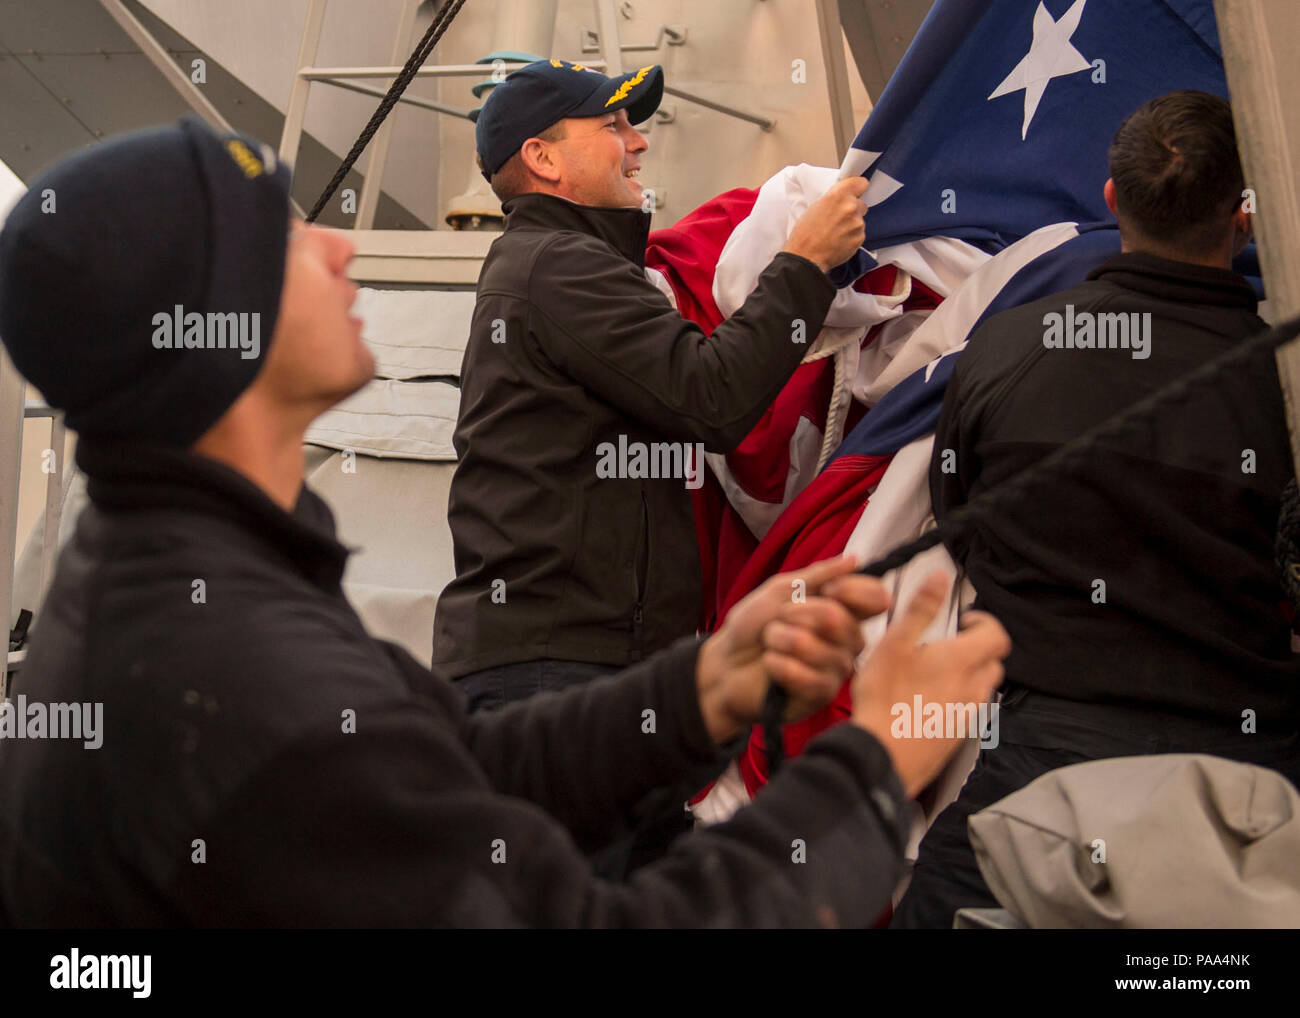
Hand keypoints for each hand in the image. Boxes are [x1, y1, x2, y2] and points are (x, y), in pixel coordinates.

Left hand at [695, 554, 890, 743]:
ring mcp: (836, 669)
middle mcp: (847, 641)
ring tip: (769, 644)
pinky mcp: (822, 695)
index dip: (855, 591)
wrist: (725, 663)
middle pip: (841, 621)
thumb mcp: (780, 591)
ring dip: (780, 640)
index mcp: (843, 610)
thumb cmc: (753, 626)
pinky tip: (770, 667)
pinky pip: (807, 677)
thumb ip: (816, 577)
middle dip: (798, 614)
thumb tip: (853, 560)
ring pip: (818, 648)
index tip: (829, 590)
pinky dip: (778, 666)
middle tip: (779, 618)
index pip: (875, 599)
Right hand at [782, 177, 869, 272]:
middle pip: (861, 203)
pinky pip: (859, 233)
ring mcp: (857, 223)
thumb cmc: (805, 235)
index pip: (860, 183)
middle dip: (852, 209)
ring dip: (851, 225)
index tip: (855, 192)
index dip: (857, 188)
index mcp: (838, 195)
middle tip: (838, 218)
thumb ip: (833, 199)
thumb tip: (843, 198)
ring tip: (835, 233)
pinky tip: (839, 241)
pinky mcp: (859, 238)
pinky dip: (851, 237)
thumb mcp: (815, 207)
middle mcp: (850, 207)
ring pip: (860, 220)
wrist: (806, 258)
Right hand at [850, 572, 1009, 796]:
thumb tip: (941, 577)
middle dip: (976, 649)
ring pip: (981, 687)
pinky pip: (968, 710)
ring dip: (967, 675)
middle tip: (946, 646)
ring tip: (933, 674)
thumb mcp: (895, 643)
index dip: (984, 623)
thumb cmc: (885, 699)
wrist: (883, 756)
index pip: (998, 635)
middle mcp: (974, 688)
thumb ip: (921, 609)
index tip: (961, 622)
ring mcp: (967, 716)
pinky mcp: (957, 737)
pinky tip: (925, 702)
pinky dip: (956, 699)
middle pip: (993, 661)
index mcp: (963, 660)